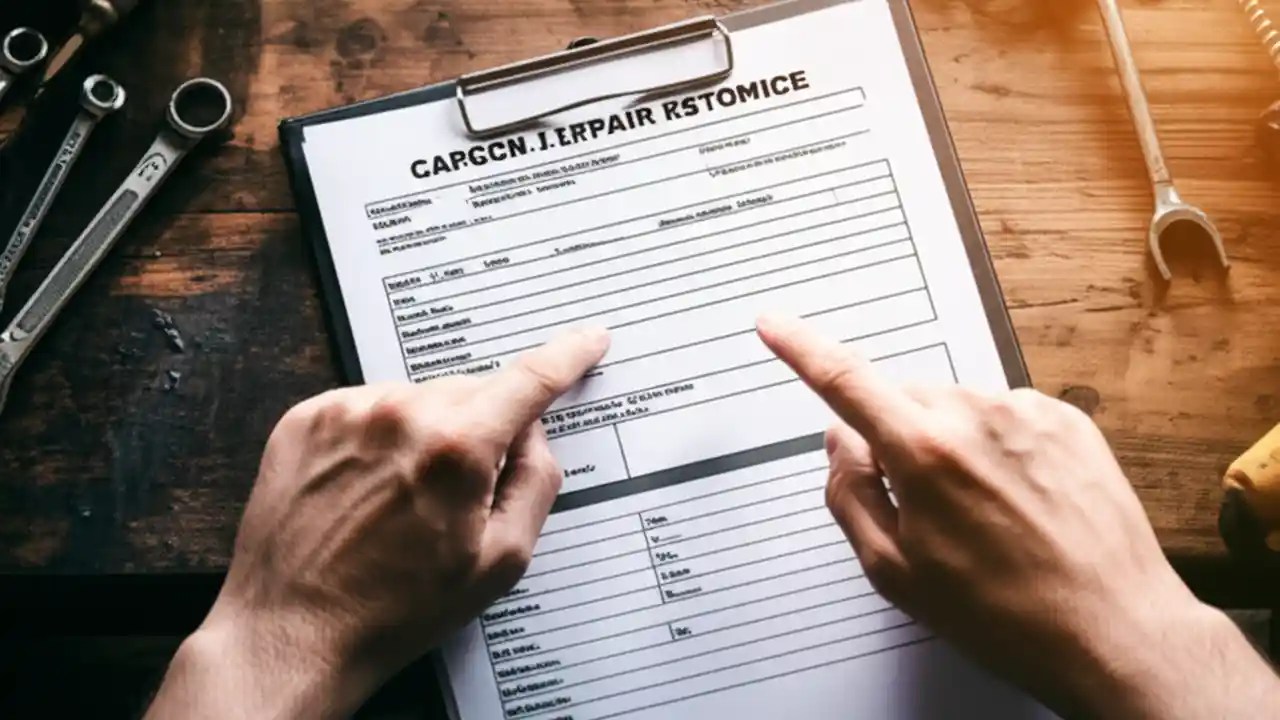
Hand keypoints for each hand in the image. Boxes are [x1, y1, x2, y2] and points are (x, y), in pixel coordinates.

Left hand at [146, 327, 609, 719]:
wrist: (292, 630)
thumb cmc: (394, 608)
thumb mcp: (500, 560)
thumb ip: (536, 483)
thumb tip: (534, 435)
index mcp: (456, 447)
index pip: (530, 379)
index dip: (568, 355)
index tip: (587, 338)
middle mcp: (399, 414)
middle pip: (472, 393)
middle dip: (483, 430)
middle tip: (462, 496)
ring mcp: (346, 411)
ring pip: (418, 399)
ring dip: (427, 433)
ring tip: (402, 503)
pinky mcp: (306, 419)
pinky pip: (369, 408)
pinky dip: (380, 437)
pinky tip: (368, 491)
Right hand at [757, 315, 1276, 718]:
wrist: (1112, 629)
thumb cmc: (1005, 614)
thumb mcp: (896, 572)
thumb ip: (849, 496)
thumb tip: (840, 444)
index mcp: (924, 453)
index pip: (844, 382)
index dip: (801, 348)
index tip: (775, 324)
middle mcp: (976, 416)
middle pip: (904, 402)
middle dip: (898, 441)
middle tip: (924, 511)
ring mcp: (1027, 413)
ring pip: (956, 409)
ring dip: (951, 446)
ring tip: (985, 516)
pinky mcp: (1067, 420)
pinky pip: (1005, 417)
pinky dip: (998, 449)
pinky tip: (1018, 502)